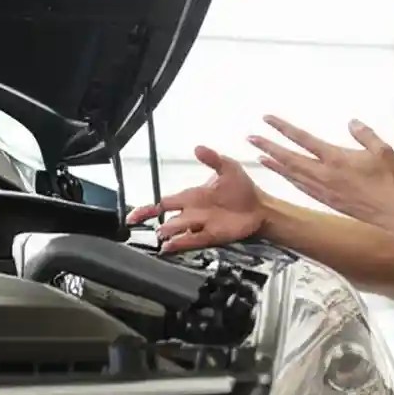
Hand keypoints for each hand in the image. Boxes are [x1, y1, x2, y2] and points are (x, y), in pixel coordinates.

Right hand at [125, 145, 265, 252]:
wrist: (261, 207)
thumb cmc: (243, 189)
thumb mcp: (229, 168)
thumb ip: (213, 159)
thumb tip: (197, 147)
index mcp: (192, 196)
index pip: (164, 202)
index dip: (148, 209)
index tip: (132, 216)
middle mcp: (193, 212)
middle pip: (169, 218)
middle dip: (158, 222)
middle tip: (149, 226)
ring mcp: (201, 225)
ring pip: (179, 230)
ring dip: (170, 233)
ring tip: (162, 235)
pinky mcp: (212, 235)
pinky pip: (194, 240)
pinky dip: (182, 243)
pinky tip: (170, 247)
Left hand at [248, 115, 393, 231]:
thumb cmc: (391, 181)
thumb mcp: (383, 150)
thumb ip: (365, 134)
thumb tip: (351, 123)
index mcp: (336, 159)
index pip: (303, 139)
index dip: (283, 128)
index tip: (268, 119)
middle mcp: (325, 175)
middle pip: (289, 158)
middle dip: (268, 147)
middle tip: (251, 138)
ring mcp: (324, 190)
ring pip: (292, 175)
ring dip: (275, 164)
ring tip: (261, 156)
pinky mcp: (328, 201)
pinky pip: (302, 188)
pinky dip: (290, 179)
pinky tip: (285, 176)